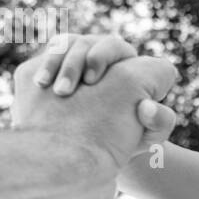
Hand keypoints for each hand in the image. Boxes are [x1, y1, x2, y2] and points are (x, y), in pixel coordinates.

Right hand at [11, 38, 178, 178]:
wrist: (89, 154)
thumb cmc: (124, 142)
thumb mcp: (148, 137)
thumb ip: (160, 122)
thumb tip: (148, 107)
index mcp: (125, 65)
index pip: (115, 47)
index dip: (103, 57)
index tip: (91, 81)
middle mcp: (97, 57)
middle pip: (84, 43)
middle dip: (74, 62)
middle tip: (66, 90)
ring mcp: (71, 62)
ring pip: (60, 47)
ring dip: (54, 64)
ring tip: (53, 91)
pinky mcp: (48, 72)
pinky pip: (41, 62)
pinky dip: (40, 72)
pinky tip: (37, 88)